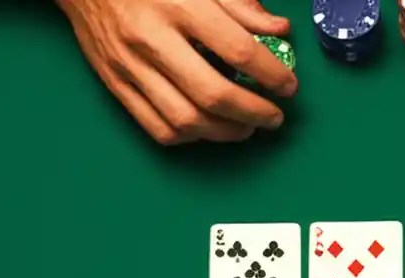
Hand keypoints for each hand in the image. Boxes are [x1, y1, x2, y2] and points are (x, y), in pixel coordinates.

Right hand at [55, 0, 296, 144]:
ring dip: (225, 132)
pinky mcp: (115, 84)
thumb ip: (240, 4)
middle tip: (275, 117)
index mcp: (180, 5)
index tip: (288, 87)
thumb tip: (279, 29)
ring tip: (247, 128)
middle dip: (253, 113)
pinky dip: (189, 136)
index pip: (237, 50)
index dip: (271, 74)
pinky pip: (156, 127)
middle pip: (213, 94)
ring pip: (185, 120)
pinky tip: (208, 127)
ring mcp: (130, 66)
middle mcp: (153, 39)